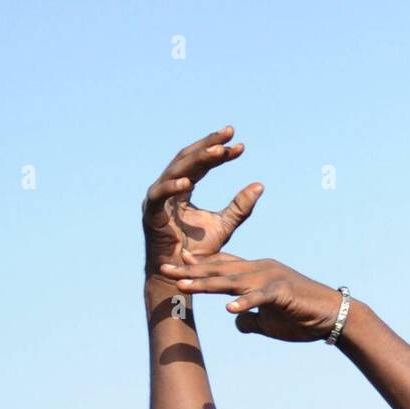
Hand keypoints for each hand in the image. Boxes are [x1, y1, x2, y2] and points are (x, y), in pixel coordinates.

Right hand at [142, 126, 261, 277]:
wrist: (181, 276)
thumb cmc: (198, 252)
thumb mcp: (224, 225)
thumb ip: (240, 207)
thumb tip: (260, 185)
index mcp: (182, 189)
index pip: (202, 164)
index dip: (220, 154)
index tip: (240, 147)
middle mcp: (168, 189)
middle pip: (188, 158)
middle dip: (208, 144)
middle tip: (229, 132)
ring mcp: (157, 199)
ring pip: (176, 170)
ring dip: (196, 159)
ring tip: (217, 151)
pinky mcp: (149, 214)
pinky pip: (159, 195)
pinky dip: (171, 187)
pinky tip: (188, 182)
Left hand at [159, 251, 342, 341]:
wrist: (333, 317)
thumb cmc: (301, 319)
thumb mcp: (268, 322)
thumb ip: (250, 319)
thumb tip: (236, 322)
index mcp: (256, 274)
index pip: (222, 266)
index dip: (199, 265)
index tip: (175, 263)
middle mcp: (260, 270)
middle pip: (220, 269)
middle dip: (191, 271)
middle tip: (165, 268)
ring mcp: (272, 278)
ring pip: (233, 280)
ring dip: (207, 283)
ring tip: (183, 285)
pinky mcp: (284, 292)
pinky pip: (260, 297)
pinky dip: (245, 303)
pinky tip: (228, 309)